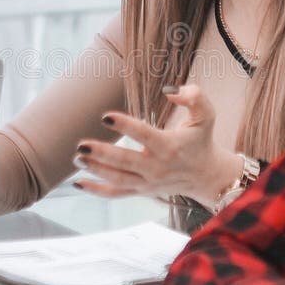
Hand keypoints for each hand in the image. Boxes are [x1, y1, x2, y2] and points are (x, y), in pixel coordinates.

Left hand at [72, 84, 241, 206]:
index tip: (105, 116)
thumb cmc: (202, 140)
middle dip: (102, 154)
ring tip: (77, 158)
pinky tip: (77, 182)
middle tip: (81, 144)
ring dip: (96, 170)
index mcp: (170, 146)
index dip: (125, 125)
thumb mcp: (206, 115)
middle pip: (126, 162)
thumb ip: (194, 96)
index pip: (144, 135)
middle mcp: (157, 167)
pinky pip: (116, 194)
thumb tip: (171, 90)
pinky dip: (96, 190)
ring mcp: (148, 182)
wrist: (206, 176)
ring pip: (118, 179)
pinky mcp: (142, 191)